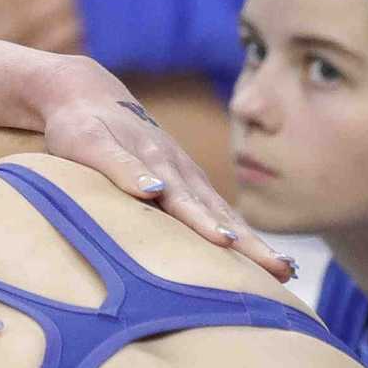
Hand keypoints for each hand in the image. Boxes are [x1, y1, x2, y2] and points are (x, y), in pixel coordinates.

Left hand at [33, 58, 292, 280]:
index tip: (226, 243)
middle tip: (282, 269)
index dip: (204, 223)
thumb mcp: (89, 143)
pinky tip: (261, 258)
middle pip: (218, 213)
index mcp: (157, 165)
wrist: (88, 97)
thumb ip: (119, 167)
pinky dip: (241, 235)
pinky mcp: (186, 183)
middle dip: (249, 243)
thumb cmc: (80, 126)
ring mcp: (187, 177)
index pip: (184, 202)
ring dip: (254, 242)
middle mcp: (180, 172)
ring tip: (286, 270)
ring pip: (224, 214)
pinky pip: (218, 212)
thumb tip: (153, 191)